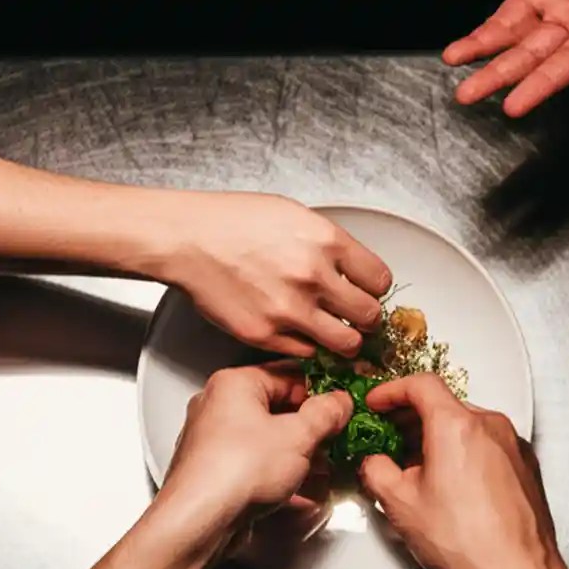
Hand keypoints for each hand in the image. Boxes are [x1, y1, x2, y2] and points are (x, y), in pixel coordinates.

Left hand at [161, 363, 353, 528]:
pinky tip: (301, 493)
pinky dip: (280, 475)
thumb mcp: (299, 436)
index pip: (288, 374)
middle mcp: (218, 407)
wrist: (200, 522)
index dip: (321, 391)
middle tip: (335, 440)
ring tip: (323, 471)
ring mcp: (214, 441)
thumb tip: (338, 403)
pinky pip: (256, 465)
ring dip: (300, 456)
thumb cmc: (237, 471)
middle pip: (278, 409)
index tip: (342, 405)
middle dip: (311, 430)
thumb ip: (325, 414)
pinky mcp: (216, 472)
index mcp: (234, 384)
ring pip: (268, 441)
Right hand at [163, 192, 392, 357]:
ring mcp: (290, 310)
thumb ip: (328, 244)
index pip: (380, 280)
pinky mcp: (267, 335)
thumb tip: (352, 268)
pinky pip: (307, 353)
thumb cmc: (233, 222)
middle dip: (366, 319)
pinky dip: (308, 346)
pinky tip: (298, 331)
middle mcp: (313, 277)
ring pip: (345, 344)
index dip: (375, 289)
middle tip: (356, 318)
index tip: (368, 292)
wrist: (188, 239)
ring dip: (344, 341)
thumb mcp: (294, 216)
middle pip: (369, 316)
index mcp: (326, 241)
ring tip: (333, 332)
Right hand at [357, 374, 559, 568]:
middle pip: (444, 404)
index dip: (391, 390)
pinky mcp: (526, 465)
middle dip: (411, 417)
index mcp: (456, 425)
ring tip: (417, 465)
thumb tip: (374, 463)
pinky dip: (464, 451)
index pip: (420, 384)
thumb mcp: (400, 504)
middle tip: (388, 436)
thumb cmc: (465, 540)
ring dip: (438, 436)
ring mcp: (512, 444)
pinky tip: (451, 482)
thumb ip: (376, 471)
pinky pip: (488, 444)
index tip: (376, 403)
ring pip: (467, 425)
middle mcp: (489, 426)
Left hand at [445, 0, 568, 116]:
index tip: (513, 106)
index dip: (542, 84)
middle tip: (466, 96)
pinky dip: (486, 33)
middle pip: (533, 55)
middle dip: (499, 75)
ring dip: (483, 51)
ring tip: (453, 63)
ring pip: (513, 35)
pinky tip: (462, 50)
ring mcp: (554, 3)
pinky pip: (508, 15)